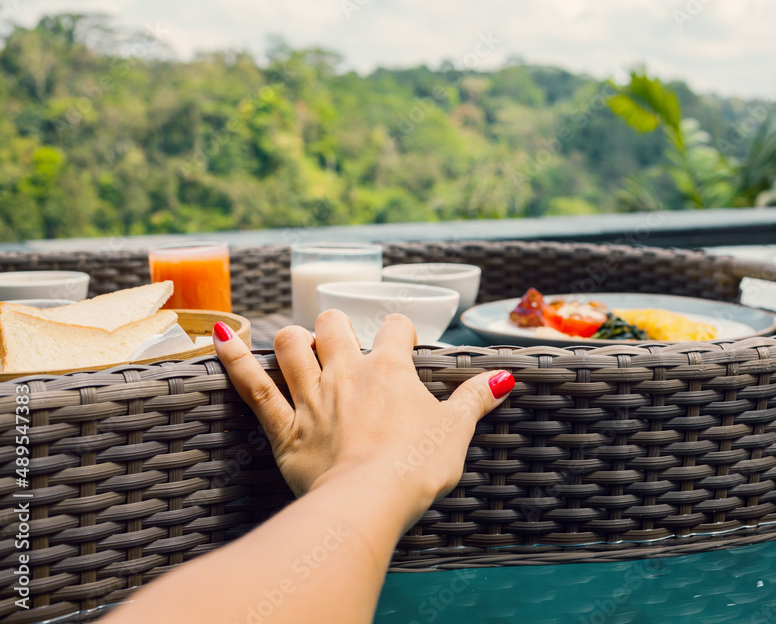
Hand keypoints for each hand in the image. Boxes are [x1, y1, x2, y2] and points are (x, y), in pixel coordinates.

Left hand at [212, 311, 513, 519]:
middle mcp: (347, 372)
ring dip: (293, 340)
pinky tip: (220, 334)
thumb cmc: (416, 466)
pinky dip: (233, 358)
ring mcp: (310, 396)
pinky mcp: (283, 426)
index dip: (401, 331)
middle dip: (337, 325)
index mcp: (391, 370)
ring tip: (297, 344)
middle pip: (334, 325)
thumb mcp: (456, 431)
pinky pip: (251, 385)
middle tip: (344, 340)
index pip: (396, 328)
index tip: (404, 342)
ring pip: (291, 345)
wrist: (369, 500)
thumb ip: (476, 399)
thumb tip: (504, 378)